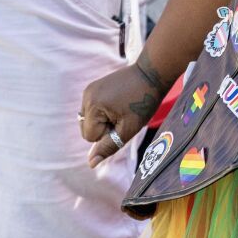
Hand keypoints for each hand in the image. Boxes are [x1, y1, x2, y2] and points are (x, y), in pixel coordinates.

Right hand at [79, 54, 166, 168]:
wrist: (151, 75)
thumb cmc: (143, 103)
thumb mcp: (128, 129)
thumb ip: (108, 146)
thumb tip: (90, 163)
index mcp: (92, 106)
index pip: (90, 137)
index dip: (108, 134)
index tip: (123, 120)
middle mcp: (86, 96)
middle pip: (86, 129)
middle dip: (103, 128)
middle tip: (123, 115)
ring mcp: (88, 90)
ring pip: (88, 120)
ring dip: (102, 120)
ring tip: (121, 109)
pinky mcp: (93, 87)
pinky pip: (92, 109)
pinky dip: (102, 112)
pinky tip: (118, 103)